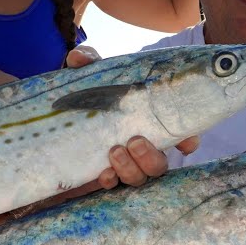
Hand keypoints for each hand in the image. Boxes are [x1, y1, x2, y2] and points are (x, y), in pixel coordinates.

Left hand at [65, 45, 198, 176]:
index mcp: (148, 122)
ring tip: (114, 151)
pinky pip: (115, 187)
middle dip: (152, 157)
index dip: (188, 140)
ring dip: (132, 168)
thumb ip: (89, 63)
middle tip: (135, 141)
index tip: (185, 143)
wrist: (58, 122)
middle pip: (161, 164)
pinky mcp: (104, 176)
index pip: (181, 134)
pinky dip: (111, 180)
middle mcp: (142, 147)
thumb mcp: (90, 76)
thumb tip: (79, 57)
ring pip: (141, 178)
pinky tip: (103, 173)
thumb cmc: (85, 95)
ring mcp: (124, 165)